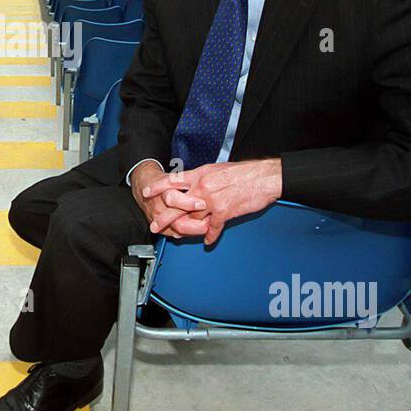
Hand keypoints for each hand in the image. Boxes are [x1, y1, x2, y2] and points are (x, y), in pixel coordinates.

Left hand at [143, 158, 283, 244]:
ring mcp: (212, 200)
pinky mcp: (224, 212)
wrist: (263, 177)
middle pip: (177, 203)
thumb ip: (204, 178)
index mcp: (201, 174)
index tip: (147, 192)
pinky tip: (208, 240)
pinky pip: (213, 227)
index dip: (158, 187)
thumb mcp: (218, 169)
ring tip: (179, 235)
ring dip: (187, 228)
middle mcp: (203, 187)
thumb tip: (195, 182)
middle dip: (164, 216)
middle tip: (154, 224)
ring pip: (193, 218)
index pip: (173, 180)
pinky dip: (211, 235)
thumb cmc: (244, 172)